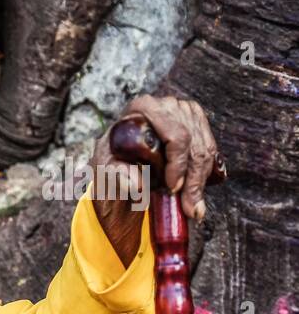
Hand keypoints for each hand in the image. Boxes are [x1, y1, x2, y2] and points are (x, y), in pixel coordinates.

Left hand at [88, 94, 219, 265]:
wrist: (116, 159)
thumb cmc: (109, 161)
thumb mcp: (105, 169)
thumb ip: (116, 175)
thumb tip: (136, 185)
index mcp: (144, 107)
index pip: (175, 134)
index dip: (178, 163)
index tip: (173, 188)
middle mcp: (168, 105)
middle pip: (193, 142)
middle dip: (193, 179)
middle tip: (188, 208)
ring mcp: (185, 112)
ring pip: (204, 148)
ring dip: (200, 181)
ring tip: (193, 208)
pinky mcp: (196, 124)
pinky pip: (209, 150)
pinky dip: (205, 175)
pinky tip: (196, 195)